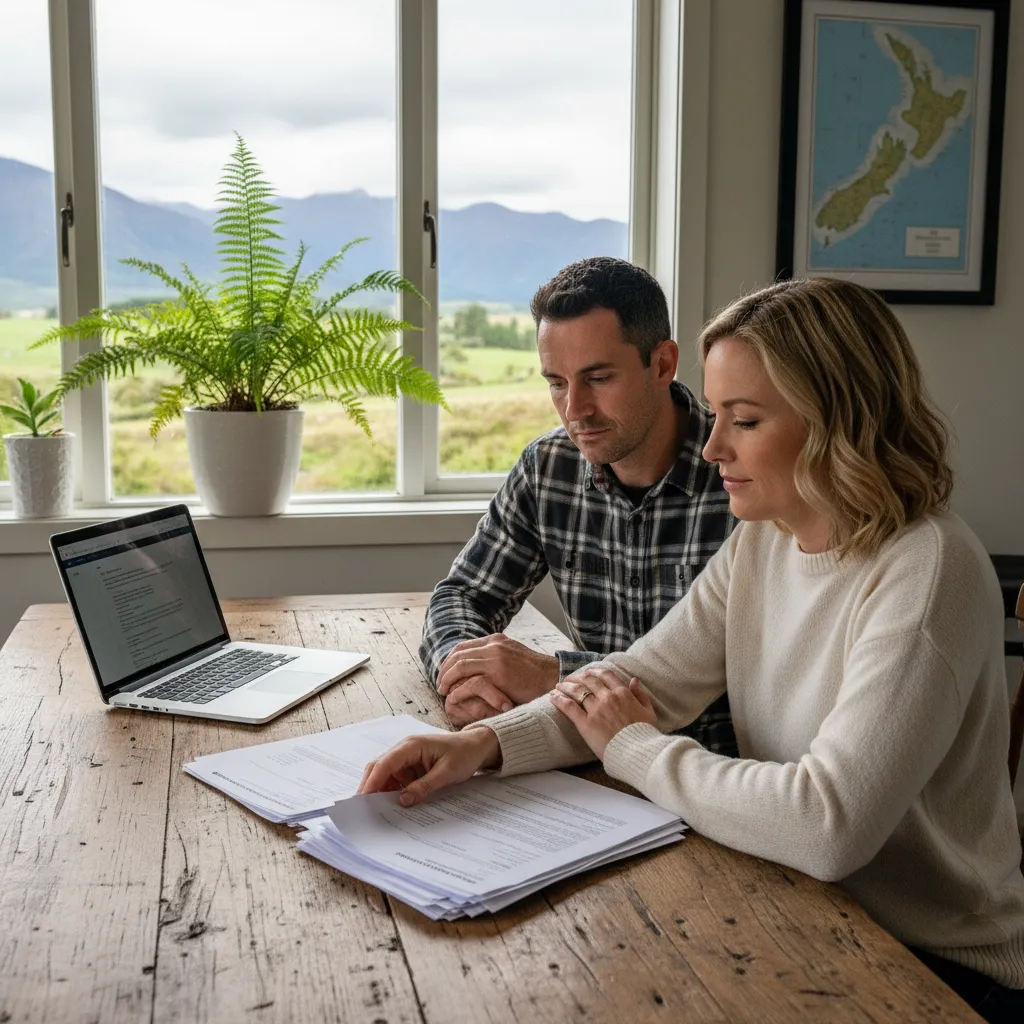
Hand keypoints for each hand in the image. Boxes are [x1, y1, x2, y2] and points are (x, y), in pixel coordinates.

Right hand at [356, 727, 501, 806]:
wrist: (475, 747)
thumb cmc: (463, 754)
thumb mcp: (447, 772)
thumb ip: (425, 786)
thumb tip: (402, 801)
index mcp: (412, 745)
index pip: (385, 763)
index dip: (373, 781)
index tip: (363, 799)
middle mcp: (404, 749)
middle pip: (379, 767)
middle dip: (369, 787)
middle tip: (361, 809)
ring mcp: (406, 759)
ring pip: (384, 775)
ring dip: (379, 791)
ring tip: (374, 812)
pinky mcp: (410, 767)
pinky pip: (395, 780)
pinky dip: (391, 792)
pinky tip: (391, 806)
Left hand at [437, 634, 559, 726]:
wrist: (554, 679)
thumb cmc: (536, 677)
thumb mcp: (514, 660)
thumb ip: (497, 660)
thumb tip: (482, 669)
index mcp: (497, 640)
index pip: (465, 646)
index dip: (451, 660)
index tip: (445, 673)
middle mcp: (494, 643)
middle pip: (458, 652)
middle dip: (445, 668)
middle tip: (440, 683)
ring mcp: (495, 655)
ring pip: (459, 662)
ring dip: (446, 676)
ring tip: (442, 690)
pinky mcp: (497, 669)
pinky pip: (466, 674)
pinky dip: (455, 683)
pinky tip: (452, 693)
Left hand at [550, 666, 657, 759]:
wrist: (638, 752)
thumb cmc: (645, 735)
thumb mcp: (649, 712)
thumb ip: (641, 694)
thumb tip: (634, 680)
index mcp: (623, 693)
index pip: (606, 675)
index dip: (594, 672)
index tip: (588, 673)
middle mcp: (608, 697)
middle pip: (588, 680)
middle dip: (577, 677)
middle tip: (570, 679)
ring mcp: (596, 709)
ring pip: (577, 691)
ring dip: (566, 686)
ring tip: (559, 686)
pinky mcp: (586, 723)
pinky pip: (569, 707)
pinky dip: (559, 700)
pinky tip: (553, 697)